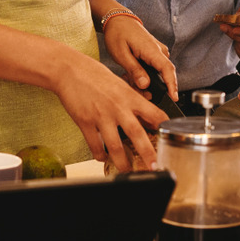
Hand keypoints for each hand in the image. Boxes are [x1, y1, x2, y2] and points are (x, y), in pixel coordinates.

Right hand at [52, 51, 168, 172]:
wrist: (70, 69)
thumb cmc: (95, 75)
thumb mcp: (120, 84)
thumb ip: (132, 101)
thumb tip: (145, 117)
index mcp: (130, 96)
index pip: (154, 113)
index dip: (164, 127)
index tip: (169, 139)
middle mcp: (118, 107)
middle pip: (137, 134)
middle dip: (148, 153)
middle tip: (155, 166)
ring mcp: (101, 116)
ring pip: (115, 146)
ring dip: (122, 162)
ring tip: (127, 170)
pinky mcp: (85, 122)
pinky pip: (94, 145)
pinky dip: (100, 155)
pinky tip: (103, 158)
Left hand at [104, 15, 178, 102]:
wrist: (118, 20)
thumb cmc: (118, 34)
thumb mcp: (121, 54)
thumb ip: (134, 70)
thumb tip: (145, 85)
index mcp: (152, 50)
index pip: (168, 70)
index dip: (172, 85)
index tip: (174, 98)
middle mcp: (159, 51)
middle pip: (163, 76)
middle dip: (150, 87)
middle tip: (133, 88)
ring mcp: (158, 51)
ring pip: (157, 74)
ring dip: (144, 81)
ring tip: (127, 76)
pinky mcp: (155, 53)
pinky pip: (154, 69)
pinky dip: (144, 74)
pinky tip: (131, 73)